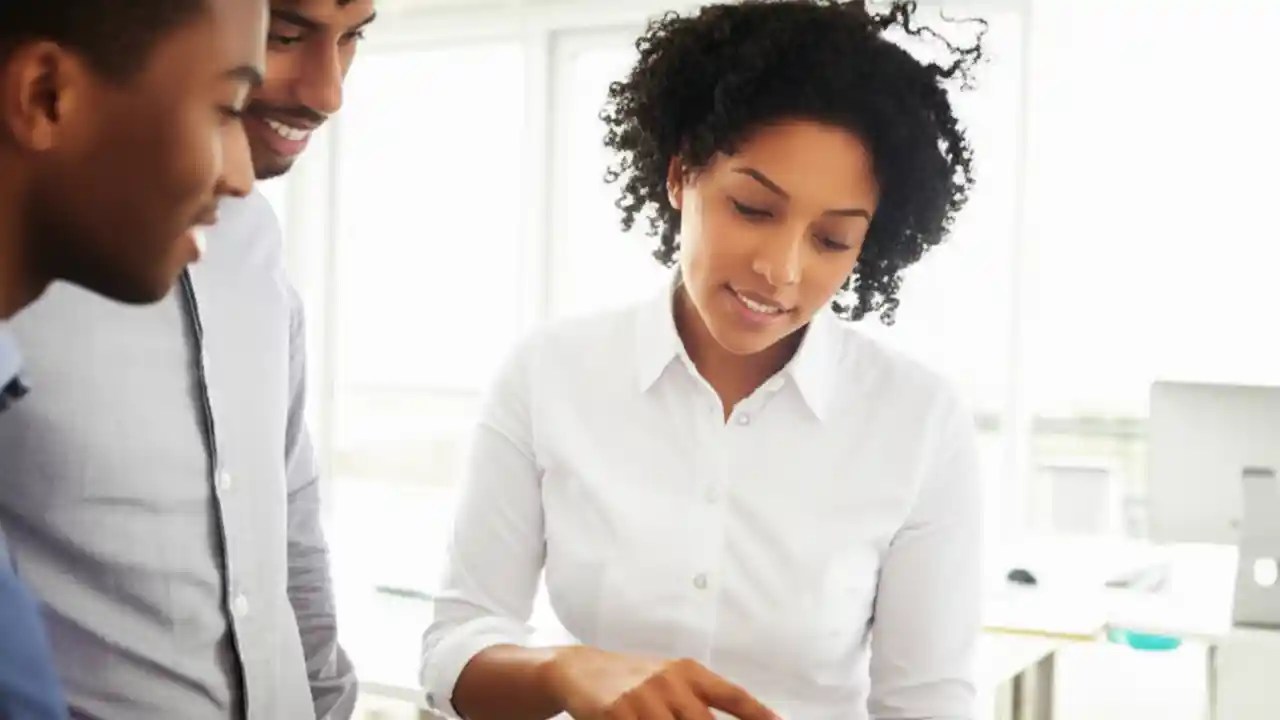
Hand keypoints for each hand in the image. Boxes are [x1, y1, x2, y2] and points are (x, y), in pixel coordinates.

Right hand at [543, 646, 778, 719]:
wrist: (579, 669)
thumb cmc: (634, 680)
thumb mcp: (669, 679)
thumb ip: (699, 700)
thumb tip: (741, 718)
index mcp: (689, 672)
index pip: (733, 696)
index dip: (759, 714)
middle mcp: (670, 682)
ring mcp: (643, 697)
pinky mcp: (617, 712)